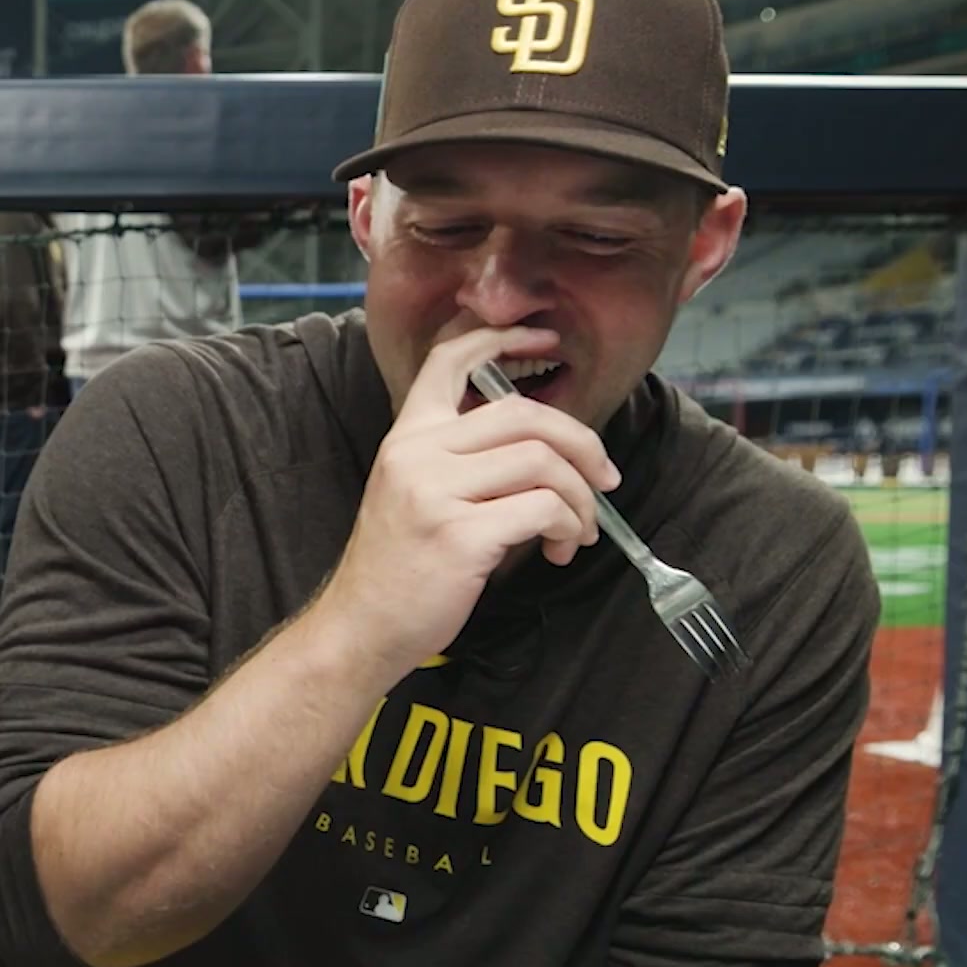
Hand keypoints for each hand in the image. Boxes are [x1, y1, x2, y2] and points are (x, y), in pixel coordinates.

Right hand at [321, 325, 620, 679]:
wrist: (363, 628)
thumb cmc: (401, 567)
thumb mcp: (415, 493)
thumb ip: (463, 460)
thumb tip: (547, 449)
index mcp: (408, 436)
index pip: (450, 360)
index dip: (502, 338)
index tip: (546, 339)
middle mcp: (418, 453)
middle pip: (524, 414)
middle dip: (582, 443)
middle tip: (604, 479)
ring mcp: (436, 493)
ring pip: (542, 462)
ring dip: (580, 498)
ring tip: (579, 530)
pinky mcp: (460, 536)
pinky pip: (542, 509)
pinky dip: (568, 527)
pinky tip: (560, 549)